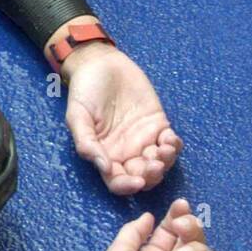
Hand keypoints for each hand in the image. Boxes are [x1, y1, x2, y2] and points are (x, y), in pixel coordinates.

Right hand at [63, 44, 180, 194]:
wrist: (101, 64)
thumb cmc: (84, 90)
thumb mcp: (77, 116)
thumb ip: (86, 143)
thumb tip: (104, 168)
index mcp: (104, 153)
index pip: (117, 181)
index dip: (127, 186)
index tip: (136, 181)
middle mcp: (125, 151)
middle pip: (143, 176)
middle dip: (151, 175)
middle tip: (154, 163)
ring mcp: (143, 139)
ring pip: (160, 163)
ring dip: (166, 162)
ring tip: (164, 148)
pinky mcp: (158, 124)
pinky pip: (171, 143)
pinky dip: (174, 146)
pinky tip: (169, 138)